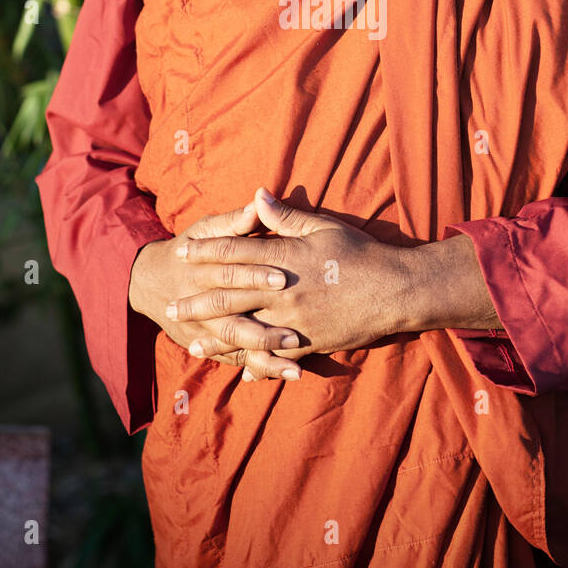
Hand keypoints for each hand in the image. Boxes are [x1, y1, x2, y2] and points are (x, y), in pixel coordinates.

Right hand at [128, 202, 303, 381]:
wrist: (150, 280)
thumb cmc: (188, 248)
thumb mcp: (204, 229)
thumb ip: (233, 221)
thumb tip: (258, 203)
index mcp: (203, 266)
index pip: (230, 269)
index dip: (255, 273)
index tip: (284, 276)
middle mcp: (201, 300)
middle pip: (232, 313)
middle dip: (262, 324)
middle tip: (296, 333)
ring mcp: (203, 326)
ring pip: (233, 341)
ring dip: (264, 353)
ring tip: (295, 364)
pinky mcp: (208, 343)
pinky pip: (234, 358)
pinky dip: (258, 367)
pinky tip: (286, 373)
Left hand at [164, 187, 413, 377]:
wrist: (395, 290)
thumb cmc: (360, 253)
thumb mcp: (323, 226)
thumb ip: (286, 216)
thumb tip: (258, 195)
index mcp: (284, 256)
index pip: (234, 251)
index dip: (206, 251)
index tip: (182, 252)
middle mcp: (282, 290)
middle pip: (230, 294)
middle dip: (198, 302)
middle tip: (172, 308)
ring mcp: (294, 320)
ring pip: (247, 330)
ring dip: (218, 338)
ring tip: (194, 345)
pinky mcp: (309, 342)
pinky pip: (277, 355)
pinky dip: (259, 364)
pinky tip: (242, 372)